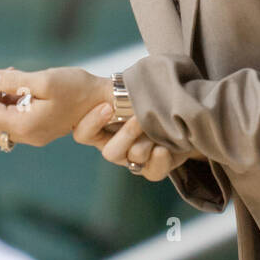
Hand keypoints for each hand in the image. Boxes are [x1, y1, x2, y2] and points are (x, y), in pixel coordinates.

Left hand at [0, 65, 109, 146]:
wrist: (105, 101)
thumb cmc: (78, 89)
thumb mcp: (45, 80)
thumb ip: (14, 80)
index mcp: (23, 125)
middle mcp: (27, 135)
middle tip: (7, 73)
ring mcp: (34, 135)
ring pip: (1, 120)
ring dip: (2, 98)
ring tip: (17, 77)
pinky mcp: (42, 130)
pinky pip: (16, 120)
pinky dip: (14, 103)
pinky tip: (27, 87)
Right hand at [72, 103, 192, 181]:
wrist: (175, 117)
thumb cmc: (145, 100)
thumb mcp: (127, 92)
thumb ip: (115, 91)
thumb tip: (108, 86)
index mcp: (101, 127)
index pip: (84, 133)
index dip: (92, 123)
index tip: (108, 107)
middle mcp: (115, 146)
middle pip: (110, 153)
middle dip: (127, 134)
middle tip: (138, 117)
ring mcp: (134, 160)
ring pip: (135, 157)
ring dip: (147, 141)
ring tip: (158, 125)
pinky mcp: (154, 168)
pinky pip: (154, 173)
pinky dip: (159, 160)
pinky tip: (163, 148)